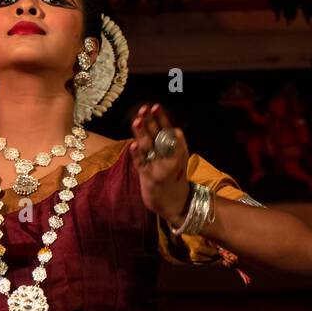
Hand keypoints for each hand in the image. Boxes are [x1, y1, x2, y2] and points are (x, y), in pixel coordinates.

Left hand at [129, 104, 190, 222]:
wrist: (174, 203)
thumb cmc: (172, 178)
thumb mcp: (177, 158)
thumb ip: (169, 142)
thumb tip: (157, 122)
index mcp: (178, 150)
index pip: (168, 130)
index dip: (161, 118)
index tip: (155, 106)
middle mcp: (171, 157)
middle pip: (158, 136)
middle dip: (151, 122)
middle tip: (144, 109)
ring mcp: (161, 168)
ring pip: (149, 147)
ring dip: (143, 133)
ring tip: (137, 120)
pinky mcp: (150, 178)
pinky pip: (142, 164)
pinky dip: (137, 155)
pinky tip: (132, 145)